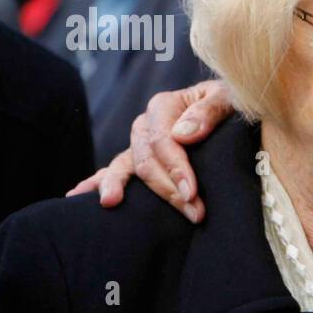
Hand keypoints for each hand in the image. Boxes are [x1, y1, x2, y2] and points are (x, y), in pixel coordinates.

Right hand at [66, 80, 235, 221]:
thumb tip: (182, 134)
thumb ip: (210, 111)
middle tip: (193, 214)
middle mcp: (146, 124)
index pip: (163, 141)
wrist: (234, 111)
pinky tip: (78, 196)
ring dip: (121, 187)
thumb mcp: (230, 98)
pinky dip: (97, 181)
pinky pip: (115, 170)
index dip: (176, 168)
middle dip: (166, 189)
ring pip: (126, 166)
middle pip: (146, 159)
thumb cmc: (235, 104)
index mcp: (165, 106)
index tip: (191, 193)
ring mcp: (138, 142)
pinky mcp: (139, 159)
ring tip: (111, 203)